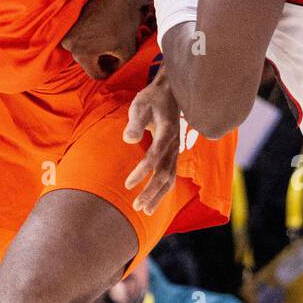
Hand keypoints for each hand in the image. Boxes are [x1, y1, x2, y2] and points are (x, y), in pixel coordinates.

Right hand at [60, 0, 147, 79]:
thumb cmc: (123, 21)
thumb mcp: (127, 50)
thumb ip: (120, 66)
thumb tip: (114, 68)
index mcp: (81, 54)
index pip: (96, 74)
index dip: (110, 72)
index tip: (118, 64)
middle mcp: (69, 44)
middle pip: (88, 62)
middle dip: (102, 59)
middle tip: (115, 52)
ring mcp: (67, 31)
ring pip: (82, 49)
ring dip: (95, 48)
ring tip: (109, 39)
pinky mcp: (69, 19)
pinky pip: (79, 36)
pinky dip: (90, 36)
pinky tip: (102, 30)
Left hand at [123, 66, 180, 213]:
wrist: (171, 91)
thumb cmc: (152, 97)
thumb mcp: (141, 104)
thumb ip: (135, 122)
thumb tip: (127, 139)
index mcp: (166, 133)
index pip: (154, 157)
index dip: (141, 172)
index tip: (127, 184)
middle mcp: (174, 144)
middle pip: (165, 174)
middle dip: (151, 192)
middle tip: (137, 206)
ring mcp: (175, 149)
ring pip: (170, 177)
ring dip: (158, 195)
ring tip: (145, 210)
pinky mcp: (173, 152)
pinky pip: (170, 174)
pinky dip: (163, 189)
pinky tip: (153, 198)